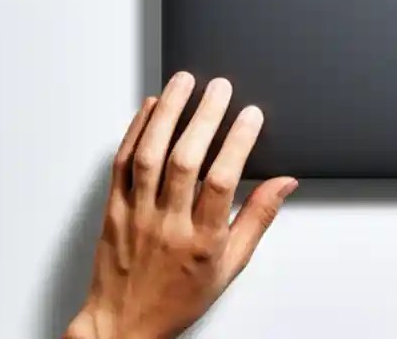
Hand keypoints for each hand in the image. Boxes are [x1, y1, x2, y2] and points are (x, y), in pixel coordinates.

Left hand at [64, 72, 298, 338]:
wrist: (122, 324)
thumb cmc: (177, 298)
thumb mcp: (230, 265)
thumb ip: (257, 219)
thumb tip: (284, 183)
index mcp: (201, 241)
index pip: (221, 182)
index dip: (237, 143)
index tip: (251, 115)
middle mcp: (166, 224)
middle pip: (185, 161)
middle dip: (204, 117)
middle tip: (220, 88)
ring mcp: (136, 214)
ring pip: (149, 155)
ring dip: (168, 113)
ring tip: (185, 82)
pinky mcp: (113, 209)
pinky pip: (121, 163)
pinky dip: (135, 130)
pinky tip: (151, 107)